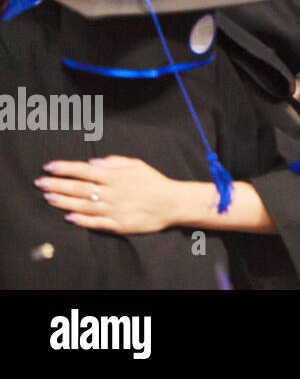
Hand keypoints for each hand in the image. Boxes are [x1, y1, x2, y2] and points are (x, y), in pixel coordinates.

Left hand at [37, 157, 180, 233]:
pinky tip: (68, 217)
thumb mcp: (137, 164)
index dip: (65, 168)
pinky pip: (96, 222)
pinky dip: (82, 220)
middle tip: (40, 183)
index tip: (49, 166)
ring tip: (48, 198)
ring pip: (84, 205)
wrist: (172, 203)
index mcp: (116, 176)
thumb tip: (93, 163)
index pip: (85, 171)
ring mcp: (114, 209)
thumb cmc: (154, 181)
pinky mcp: (118, 224)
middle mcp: (112, 192)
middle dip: (58, 185)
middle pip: (80, 188)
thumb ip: (115, 162)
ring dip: (64, 201)